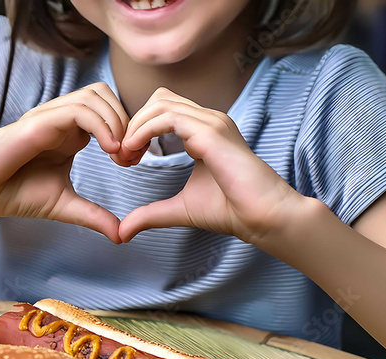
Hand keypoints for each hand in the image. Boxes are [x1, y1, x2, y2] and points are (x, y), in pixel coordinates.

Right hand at [0, 83, 129, 242]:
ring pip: (94, 95)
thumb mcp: (64, 206)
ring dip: (116, 121)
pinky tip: (109, 150)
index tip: (133, 162)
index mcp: (68, 133)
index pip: (108, 109)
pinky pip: (77, 110)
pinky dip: (101, 125)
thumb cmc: (13, 194)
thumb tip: (123, 236)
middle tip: (131, 156)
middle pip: (105, 93)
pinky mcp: (36, 123)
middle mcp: (59, 119)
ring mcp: (47, 117)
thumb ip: (93, 216)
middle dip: (127, 120)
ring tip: (120, 154)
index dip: (128, 130)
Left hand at [117, 88, 305, 245]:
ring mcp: (212, 122)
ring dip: (135, 127)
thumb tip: (122, 232)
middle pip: (158, 99)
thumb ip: (151, 214)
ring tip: (126, 155)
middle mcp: (209, 120)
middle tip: (122, 157)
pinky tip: (135, 152)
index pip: (163, 110)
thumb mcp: (179, 209)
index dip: (138, 129)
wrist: (263, 217)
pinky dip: (144, 131)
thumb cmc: (230, 211)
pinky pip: (167, 118)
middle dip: (133, 124)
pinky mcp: (211, 132)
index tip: (126, 159)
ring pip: (160, 104)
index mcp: (204, 131)